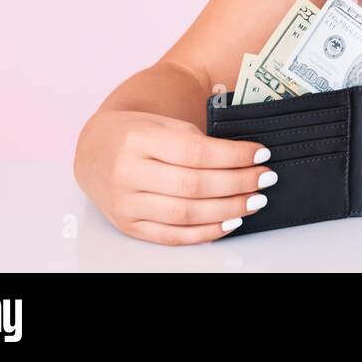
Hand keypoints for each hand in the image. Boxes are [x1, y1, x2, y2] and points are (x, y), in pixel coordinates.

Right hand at [73, 109, 277, 244]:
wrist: (96, 150)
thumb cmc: (139, 133)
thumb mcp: (165, 124)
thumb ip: (199, 141)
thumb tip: (247, 162)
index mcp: (138, 139)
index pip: (196, 151)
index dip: (234, 156)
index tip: (262, 154)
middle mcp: (127, 173)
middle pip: (193, 185)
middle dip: (238, 184)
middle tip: (265, 179)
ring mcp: (125, 203)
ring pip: (185, 214)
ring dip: (228, 210)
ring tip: (254, 201)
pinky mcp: (127, 226)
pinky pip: (171, 236)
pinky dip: (205, 233)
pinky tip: (230, 222)